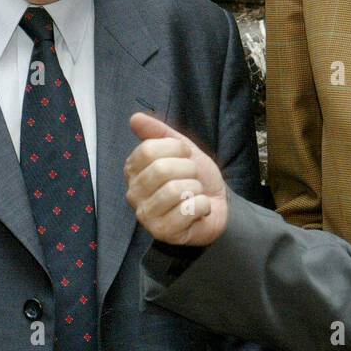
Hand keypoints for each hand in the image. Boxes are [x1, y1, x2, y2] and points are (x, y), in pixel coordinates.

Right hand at [125, 112, 228, 245]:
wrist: (217, 204)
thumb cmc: (194, 177)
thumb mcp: (181, 149)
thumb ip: (158, 132)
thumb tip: (135, 118)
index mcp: (133, 170)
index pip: (148, 150)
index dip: (176, 149)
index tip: (185, 156)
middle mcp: (133, 193)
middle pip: (161, 169)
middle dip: (189, 170)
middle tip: (192, 178)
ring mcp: (145, 215)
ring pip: (174, 190)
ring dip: (195, 189)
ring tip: (194, 194)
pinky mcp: (161, 232)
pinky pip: (187, 210)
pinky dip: (202, 205)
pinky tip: (198, 210)